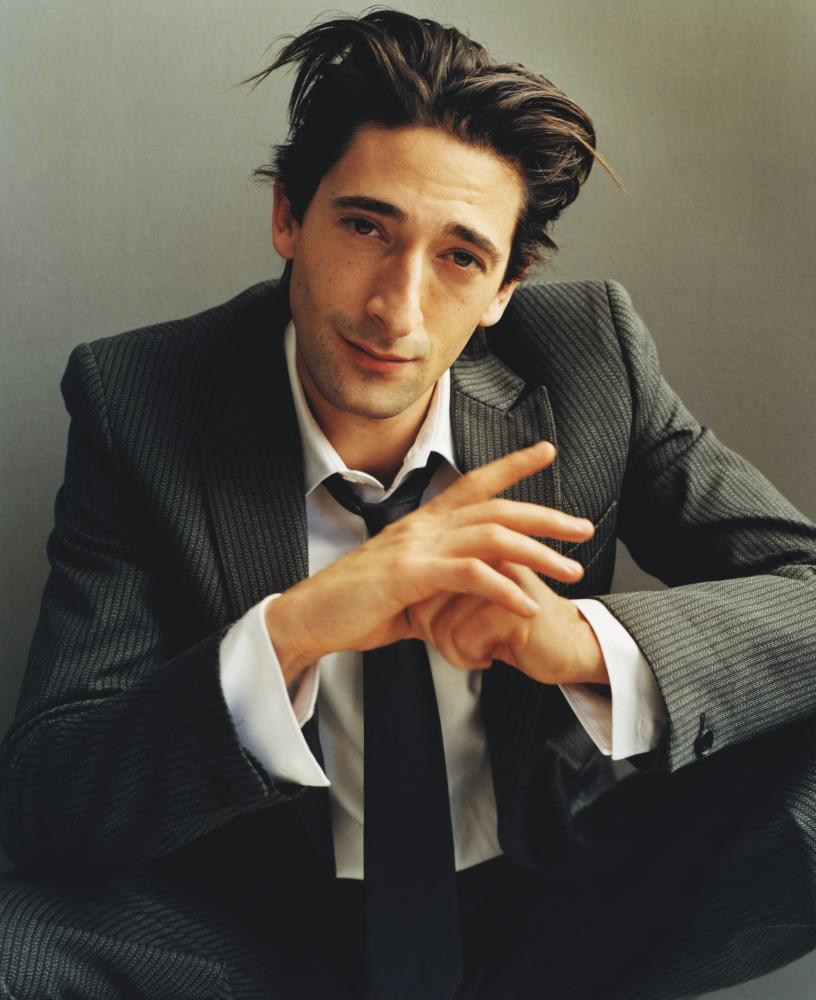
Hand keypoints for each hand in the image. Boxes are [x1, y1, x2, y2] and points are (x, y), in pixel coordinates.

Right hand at [264, 441, 594, 685]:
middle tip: (585, 526)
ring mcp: (415, 547)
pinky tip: (528, 605)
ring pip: (490, 537)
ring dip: (537, 552)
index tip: (546, 452)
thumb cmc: (357, 604)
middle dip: (545, 514)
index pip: (473, 483)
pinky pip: (467, 575)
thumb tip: (471, 597)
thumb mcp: (409, 587)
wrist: (309, 617)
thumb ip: (443, 584)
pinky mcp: (408, 575)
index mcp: (422, 524)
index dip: (511, 465)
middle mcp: (422, 526)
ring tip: (573, 569)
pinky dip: (504, 589)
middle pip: (495, 507)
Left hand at [409, 561, 608, 685]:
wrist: (567, 645)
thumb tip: (408, 607)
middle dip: (436, 638)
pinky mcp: (511, 605)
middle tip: (465, 644)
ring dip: (456, 652)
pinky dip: (470, 658)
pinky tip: (491, 654)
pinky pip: (462, 640)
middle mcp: (484, 556)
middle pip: (423, 606)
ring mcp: (499, 577)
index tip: (450, 631)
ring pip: (440, 626)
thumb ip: (441, 593)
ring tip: (481, 648)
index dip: (424, 619)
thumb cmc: (516, 627)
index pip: (418, 586)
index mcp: (473, 548)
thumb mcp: (473, 602)